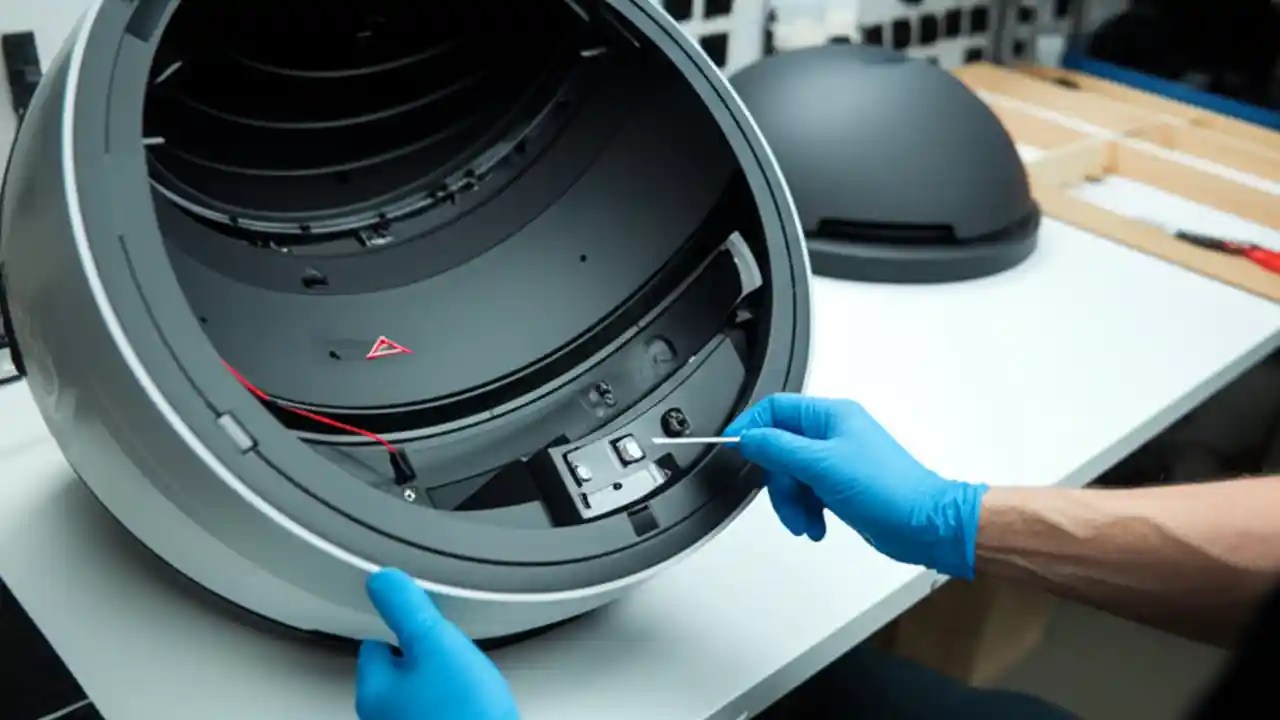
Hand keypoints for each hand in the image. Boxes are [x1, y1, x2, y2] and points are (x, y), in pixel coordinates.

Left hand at [357, 568, 518, 719]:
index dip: (393, 627)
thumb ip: (407, 610)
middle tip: (434, 643)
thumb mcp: (435, 645)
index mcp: (376, 690)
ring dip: (434, 684)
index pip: (372, 646)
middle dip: (414, 658)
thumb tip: (382, 580)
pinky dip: (450, 706)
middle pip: (393, 675)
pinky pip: (438, 715)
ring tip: (455, 672)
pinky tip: (470, 702)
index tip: (404, 615)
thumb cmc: (462, 716)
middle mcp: (385, 718)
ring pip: (416, 697)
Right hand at [725, 394, 987, 578]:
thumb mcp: (821, 465)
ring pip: (792, 475)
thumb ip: (778, 448)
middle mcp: (834, 434)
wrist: (924, 525)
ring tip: (805, 522)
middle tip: (787, 501)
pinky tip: (816, 526)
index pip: (776, 409)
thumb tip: (748, 436)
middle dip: (779, 481)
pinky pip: (808, 493)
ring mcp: (838, 461)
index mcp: (831, 416)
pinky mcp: (842, 486)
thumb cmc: (889, 491)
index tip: (735, 449)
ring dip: (792, 502)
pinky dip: (807, 511)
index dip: (751, 427)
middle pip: (780, 448)